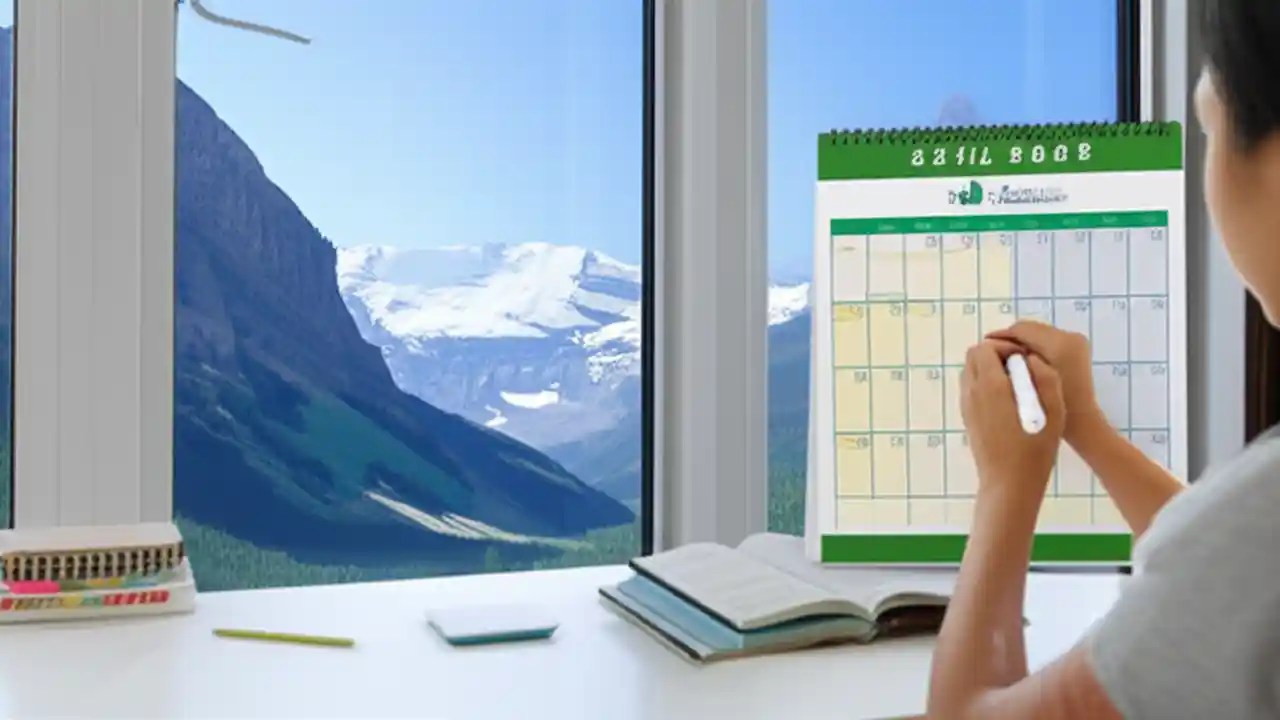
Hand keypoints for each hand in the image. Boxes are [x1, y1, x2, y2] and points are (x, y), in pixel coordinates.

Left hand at [961, 341, 1065, 498]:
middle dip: (995, 355)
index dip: (1005, 347)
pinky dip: (985, 384)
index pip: (985, 348)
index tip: (1024, 359)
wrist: (1008, 482)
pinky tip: (1007, 401)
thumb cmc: (1035, 449)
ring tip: (1016, 385)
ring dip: (989, 369)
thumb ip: (1045, 378)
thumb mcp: (1053, 412)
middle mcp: (972, 392)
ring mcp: (966, 405)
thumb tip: (1030, 358)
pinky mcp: (967, 417)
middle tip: (1020, 369)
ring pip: (970, 371)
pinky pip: (970, 388)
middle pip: (973, 356)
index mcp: (990, 386)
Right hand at [985, 320, 1105, 446]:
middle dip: (1011, 338)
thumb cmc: (1051, 407)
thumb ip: (1010, 358)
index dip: (1001, 335)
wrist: (1082, 421)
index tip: (985, 345)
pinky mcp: (1077, 349)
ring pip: (1039, 335)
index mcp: (1058, 343)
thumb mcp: (1026, 381)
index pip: (1022, 330)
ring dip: (1022, 343)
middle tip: (992, 351)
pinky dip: (1033, 348)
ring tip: (1005, 357)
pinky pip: (1048, 342)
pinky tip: (1022, 362)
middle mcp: (1070, 337)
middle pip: (1031, 330)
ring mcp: (1076, 342)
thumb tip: (993, 345)